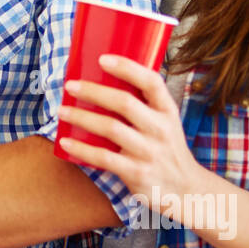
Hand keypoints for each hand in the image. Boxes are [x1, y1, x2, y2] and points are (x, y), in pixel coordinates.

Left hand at [57, 54, 203, 219]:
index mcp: (167, 111)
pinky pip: (104, 158)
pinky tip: (66, 141)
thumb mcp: (166, 122)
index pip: (151, 82)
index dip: (127, 68)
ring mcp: (149, 151)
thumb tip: (104, 79)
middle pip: (124, 103)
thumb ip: (144, 104)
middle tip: (70, 85)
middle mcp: (160, 129)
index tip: (102, 59)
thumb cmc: (167, 148)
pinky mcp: (137, 173)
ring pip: (111, 128)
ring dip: (83, 117)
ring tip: (63, 111)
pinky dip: (82, 149)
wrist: (186, 188)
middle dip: (94, 91)